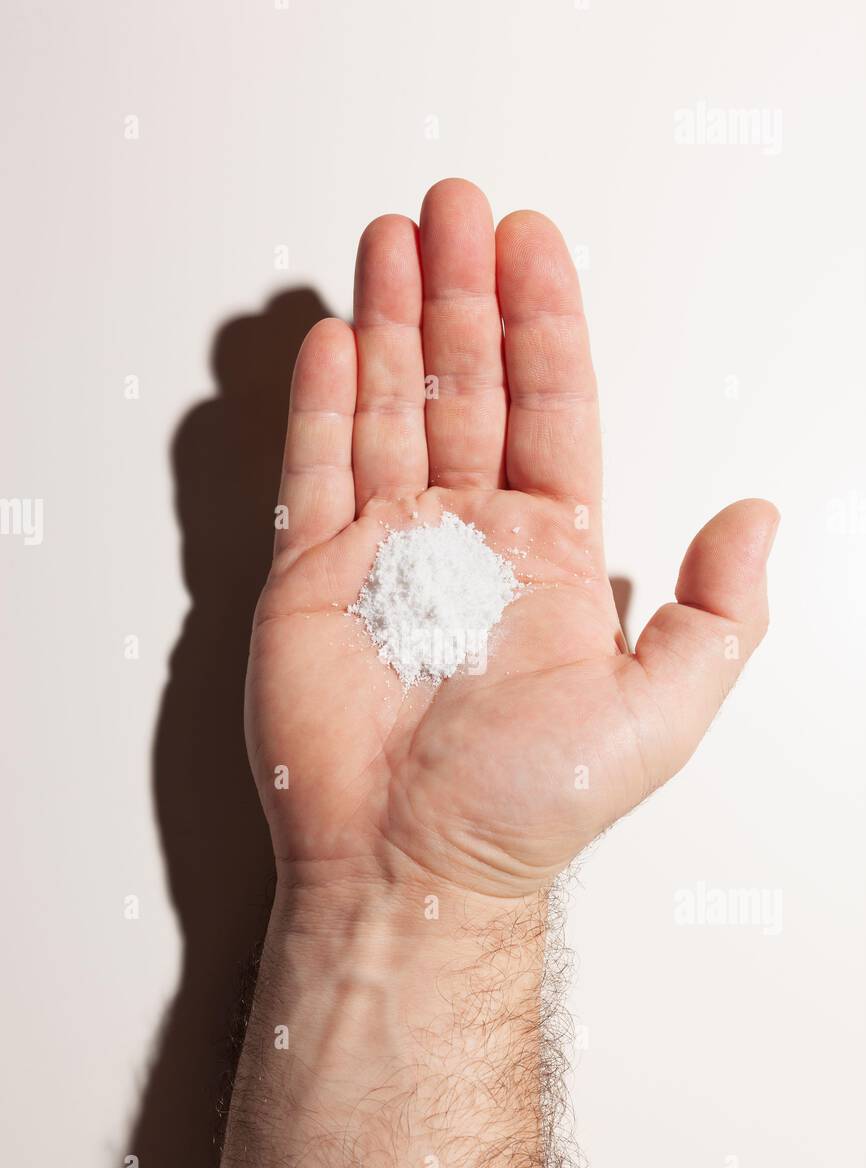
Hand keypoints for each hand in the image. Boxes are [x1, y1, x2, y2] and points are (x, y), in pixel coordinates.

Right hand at [246, 179, 777, 905]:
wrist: (412, 864)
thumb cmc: (526, 804)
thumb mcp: (661, 712)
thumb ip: (717, 613)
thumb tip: (755, 518)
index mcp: (550, 556)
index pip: (552, 407)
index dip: (544, 321)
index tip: (531, 242)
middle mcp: (470, 541)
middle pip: (467, 387)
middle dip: (459, 294)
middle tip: (453, 208)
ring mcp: (388, 552)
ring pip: (390, 410)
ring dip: (389, 323)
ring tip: (391, 240)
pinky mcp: (312, 578)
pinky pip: (316, 470)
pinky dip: (322, 403)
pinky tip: (331, 340)